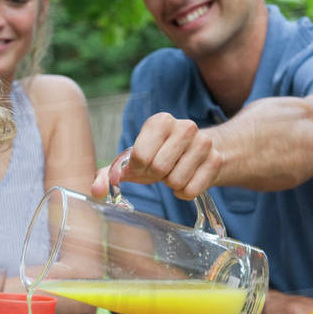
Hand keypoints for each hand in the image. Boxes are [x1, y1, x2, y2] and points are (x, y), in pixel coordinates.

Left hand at [90, 112, 222, 200]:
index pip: (140, 156)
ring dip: (171, 185)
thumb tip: (96, 190)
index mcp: (160, 121)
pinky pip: (191, 191)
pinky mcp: (216, 161)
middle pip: (158, 170)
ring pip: (175, 182)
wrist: (203, 152)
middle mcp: (184, 126)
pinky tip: (188, 178)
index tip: (142, 166)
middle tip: (160, 170)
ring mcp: (204, 143)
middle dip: (155, 177)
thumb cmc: (161, 155)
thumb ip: (111, 173)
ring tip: (175, 172)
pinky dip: (185, 192)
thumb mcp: (136, 159)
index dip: (138, 170)